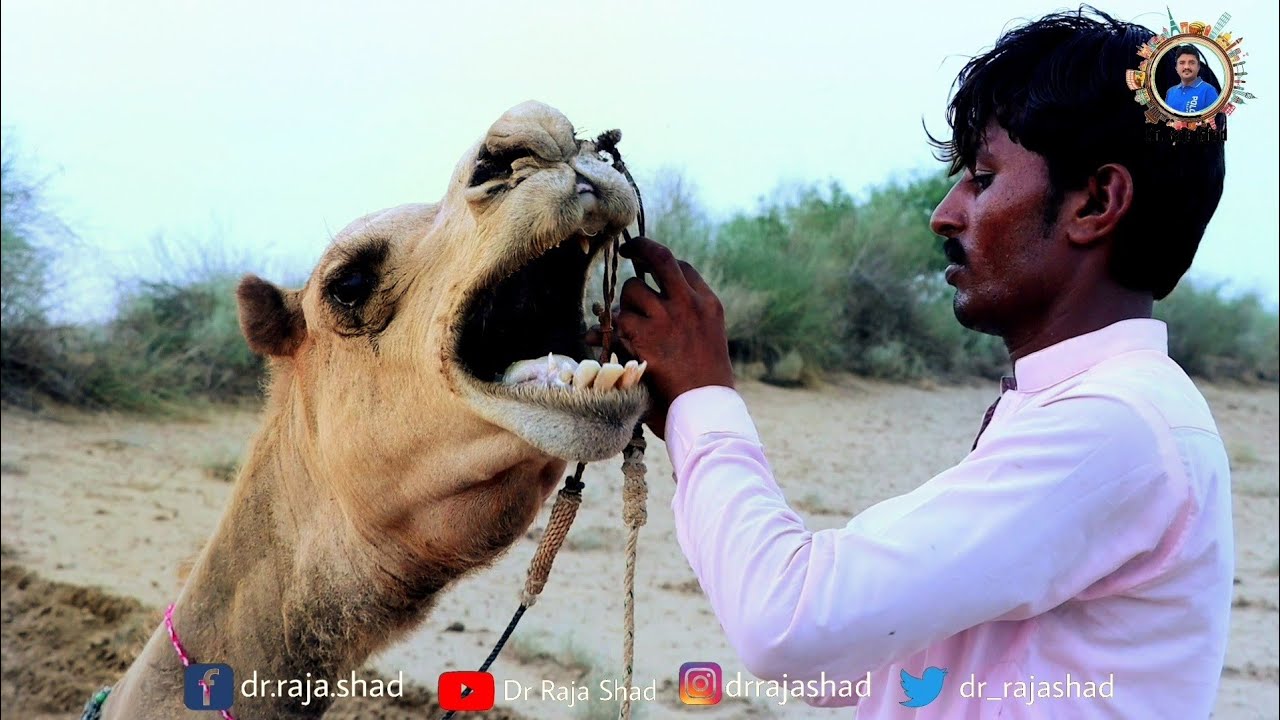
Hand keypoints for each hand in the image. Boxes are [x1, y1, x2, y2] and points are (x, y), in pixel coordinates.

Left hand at [589, 237, 733, 438]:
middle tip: (626, 251)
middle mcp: (689, 304)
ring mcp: (666, 317)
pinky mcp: (644, 335)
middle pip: (659, 258)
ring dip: (623, 306)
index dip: (660, 263)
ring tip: (624, 327)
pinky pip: (617, 319)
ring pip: (632, 290)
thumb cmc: (705, 385)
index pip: (682, 268)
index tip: (647, 263)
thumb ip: (686, 319)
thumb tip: (655, 303)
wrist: (706, 409)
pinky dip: (608, 331)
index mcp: (709, 305)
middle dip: (639, 249)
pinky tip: (606, 343)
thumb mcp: (707, 342)